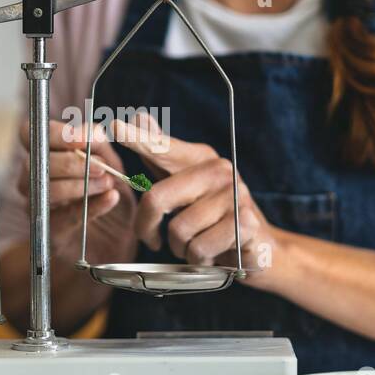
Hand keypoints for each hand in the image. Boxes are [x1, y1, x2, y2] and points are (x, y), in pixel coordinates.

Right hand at [15, 118, 137, 265]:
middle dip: (72, 163)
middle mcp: (33, 176)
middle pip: (37, 163)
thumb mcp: (108, 157)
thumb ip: (98, 141)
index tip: (83, 139)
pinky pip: (65, 217)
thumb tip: (93, 131)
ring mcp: (38, 204)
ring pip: (46, 190)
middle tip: (102, 167)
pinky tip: (110, 199)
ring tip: (109, 183)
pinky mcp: (51, 231)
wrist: (115, 231)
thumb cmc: (106, 185)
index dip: (55, 135)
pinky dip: (91, 207)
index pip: (30, 133)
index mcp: (43, 151)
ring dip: (80, 185)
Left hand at [111, 113, 280, 282]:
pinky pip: (199, 247)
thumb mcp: (185, 185)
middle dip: (146, 226)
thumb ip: (161, 156)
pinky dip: (198, 258)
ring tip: (194, 245)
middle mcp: (220, 170)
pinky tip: (211, 254)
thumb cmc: (213, 217)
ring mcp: (235, 196)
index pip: (163, 148)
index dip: (138, 139)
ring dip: (180, 248)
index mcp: (201, 158)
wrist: (260, 248)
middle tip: (152, 240)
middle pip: (157, 198)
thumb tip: (140, 116)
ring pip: (178, 230)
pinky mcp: (244, 224)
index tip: (114, 126)